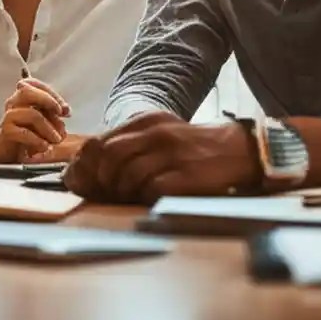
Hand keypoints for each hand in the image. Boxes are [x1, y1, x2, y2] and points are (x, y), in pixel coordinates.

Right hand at [0, 78, 70, 162]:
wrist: (8, 155)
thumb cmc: (28, 137)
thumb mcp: (44, 122)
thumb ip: (54, 113)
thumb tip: (66, 110)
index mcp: (22, 98)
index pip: (32, 83)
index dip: (50, 92)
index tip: (65, 109)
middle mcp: (13, 104)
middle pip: (27, 91)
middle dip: (48, 101)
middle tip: (60, 114)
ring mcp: (9, 117)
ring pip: (32, 114)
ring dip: (48, 128)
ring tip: (56, 139)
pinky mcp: (6, 132)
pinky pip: (25, 132)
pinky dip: (39, 140)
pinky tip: (45, 147)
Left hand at [63, 111, 258, 203]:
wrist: (240, 150)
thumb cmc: (191, 149)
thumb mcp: (158, 136)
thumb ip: (128, 145)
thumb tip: (87, 169)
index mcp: (144, 121)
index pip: (98, 141)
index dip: (84, 164)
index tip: (81, 180)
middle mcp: (156, 133)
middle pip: (108, 156)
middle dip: (99, 179)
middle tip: (102, 192)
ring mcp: (172, 153)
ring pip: (126, 174)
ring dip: (121, 191)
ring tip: (127, 196)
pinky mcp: (186, 175)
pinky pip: (150, 189)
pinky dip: (143, 197)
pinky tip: (149, 197)